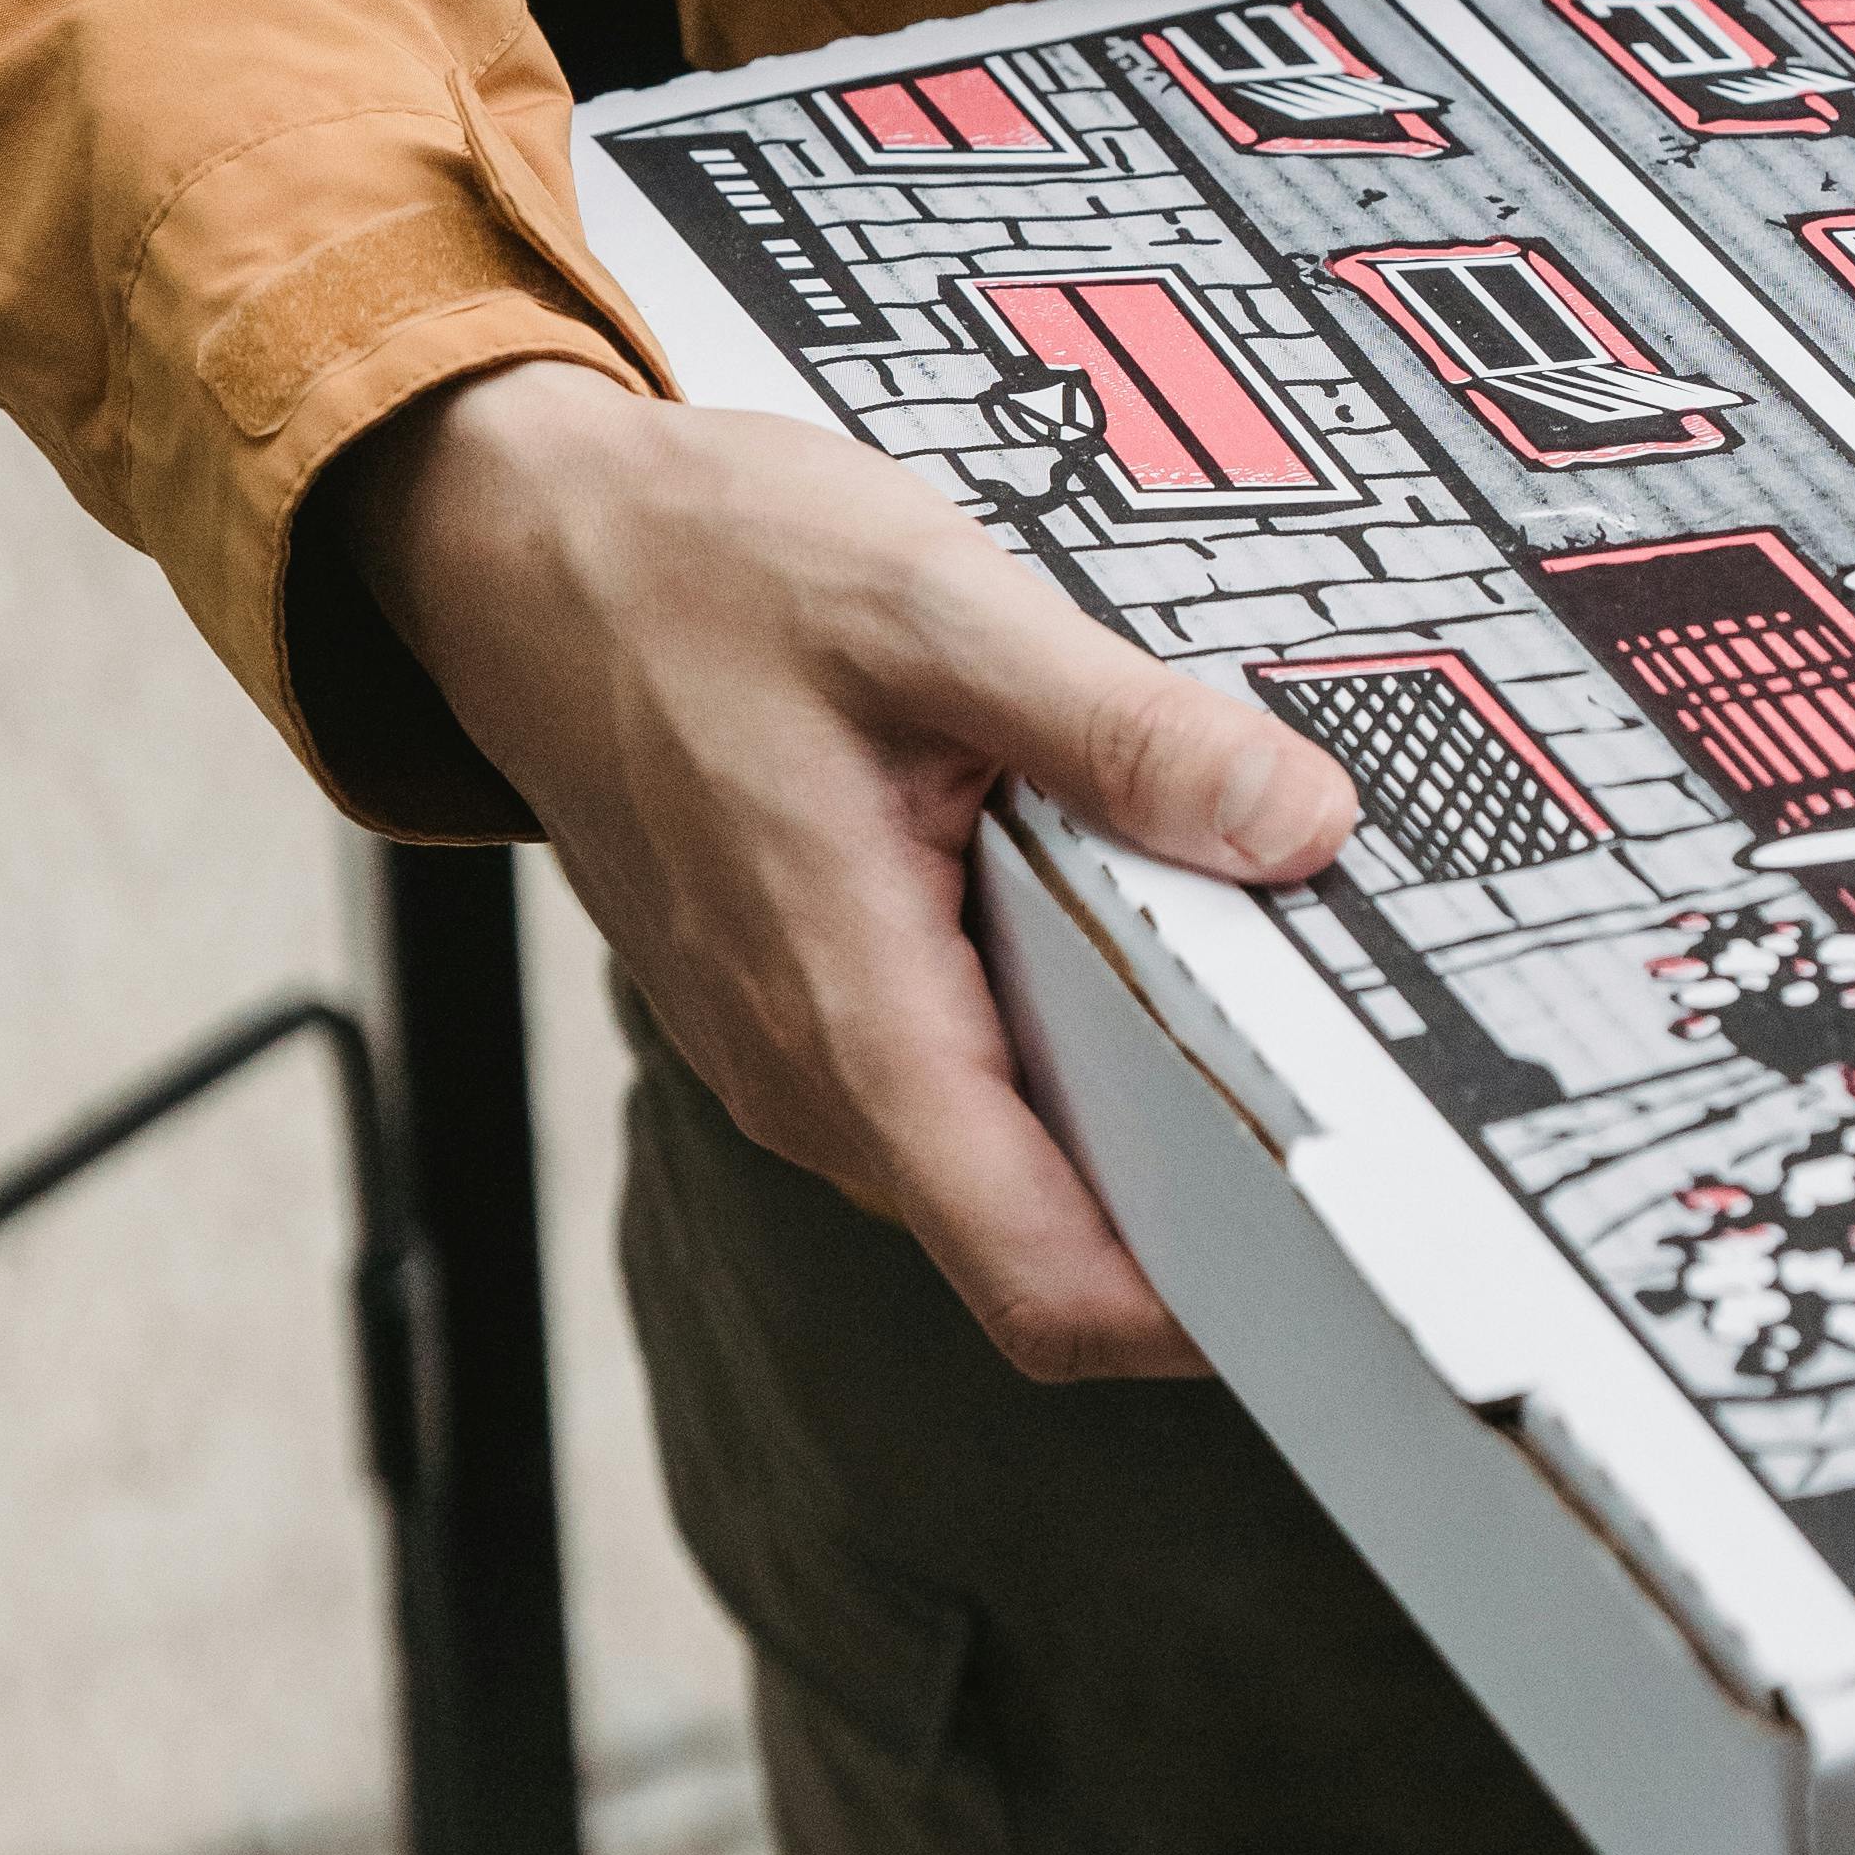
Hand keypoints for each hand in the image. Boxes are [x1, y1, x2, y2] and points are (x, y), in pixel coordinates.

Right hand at [328, 364, 1352, 1383]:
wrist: (510, 542)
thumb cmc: (686, 570)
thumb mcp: (930, 606)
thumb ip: (1121, 731)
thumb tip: (1295, 822)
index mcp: (852, 1021)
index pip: (1044, 1284)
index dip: (1202, 1311)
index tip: (1336, 1252)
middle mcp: (810, 1079)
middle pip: (1040, 1240)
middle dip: (1193, 1190)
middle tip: (1344, 1086)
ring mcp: (790, 1052)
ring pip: (996, 1160)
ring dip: (1120, 1100)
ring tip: (1238, 981)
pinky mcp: (789, 1005)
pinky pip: (945, 1081)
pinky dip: (1045, 1035)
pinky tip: (1106, 919)